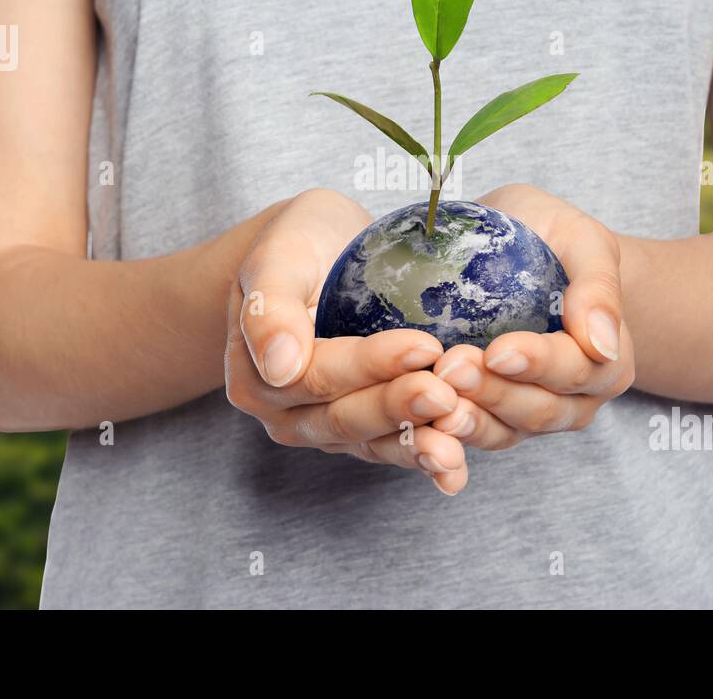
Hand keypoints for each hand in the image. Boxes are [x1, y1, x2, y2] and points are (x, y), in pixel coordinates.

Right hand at [225, 189, 468, 493]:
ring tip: (455, 446)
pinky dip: (424, 456)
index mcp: (257, 377)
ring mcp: (326, 429)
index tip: (422, 346)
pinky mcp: (364, 433)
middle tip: (446, 392)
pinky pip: (393, 448)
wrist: (320, 251)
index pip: (319, 376)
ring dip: (416, 445)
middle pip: (346, 416)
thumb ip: (269, 309)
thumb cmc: (298, 243)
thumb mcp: (277, 256)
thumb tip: (280, 368)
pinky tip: (455, 468)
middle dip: (399, 406)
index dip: (371, 365)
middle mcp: (287, 415)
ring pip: (373, 441)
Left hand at [430, 184, 634, 449]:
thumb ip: (598, 287)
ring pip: (505, 431)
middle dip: (493, 393)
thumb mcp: (583, 241)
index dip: (537, 364)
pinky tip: (420, 419)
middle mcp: (577, 400)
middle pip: (538, 409)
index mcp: (608, 361)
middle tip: (450, 367)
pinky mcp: (495, 422)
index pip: (574, 369)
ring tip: (433, 396)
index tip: (497, 351)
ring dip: (468, 418)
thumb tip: (604, 345)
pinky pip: (474, 436)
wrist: (523, 247)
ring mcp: (534, 416)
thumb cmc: (555, 237)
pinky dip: (448, 433)